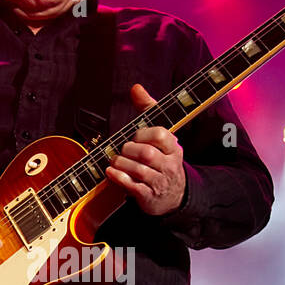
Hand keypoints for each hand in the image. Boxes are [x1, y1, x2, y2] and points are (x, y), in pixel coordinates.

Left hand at [105, 84, 185, 215]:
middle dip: (129, 149)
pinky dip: (118, 177)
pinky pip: (132, 186)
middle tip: (122, 150)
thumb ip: (148, 110)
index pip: (160, 135)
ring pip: (139, 170)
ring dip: (121, 163)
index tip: (135, 136)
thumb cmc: (161, 160)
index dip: (142, 133)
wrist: (172, 196)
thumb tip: (136, 88)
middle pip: (147, 153)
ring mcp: (159, 182)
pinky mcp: (148, 196)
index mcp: (173, 148)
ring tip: (114, 160)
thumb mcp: (160, 136)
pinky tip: (110, 171)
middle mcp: (169, 165)